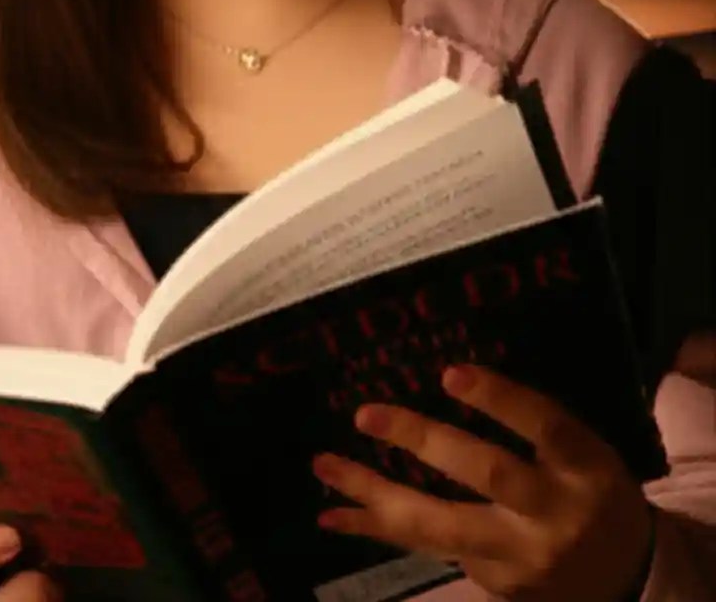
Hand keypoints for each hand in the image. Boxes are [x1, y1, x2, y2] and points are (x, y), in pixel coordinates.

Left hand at [312, 364, 654, 601]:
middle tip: (366, 414)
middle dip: (423, 441)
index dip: (502, 400)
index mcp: (586, 469)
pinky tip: (334, 515)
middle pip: (489, 474)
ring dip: (374, 493)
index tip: (450, 374)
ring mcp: (522, 555)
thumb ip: (532, 429)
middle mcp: (556, 514)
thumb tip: (446, 379)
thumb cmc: (590, 494)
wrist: (630, 581)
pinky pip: (427, 548)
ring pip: (440, 525)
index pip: (548, 427)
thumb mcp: (585, 456)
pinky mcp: (494, 583)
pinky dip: (378, 528)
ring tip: (323, 465)